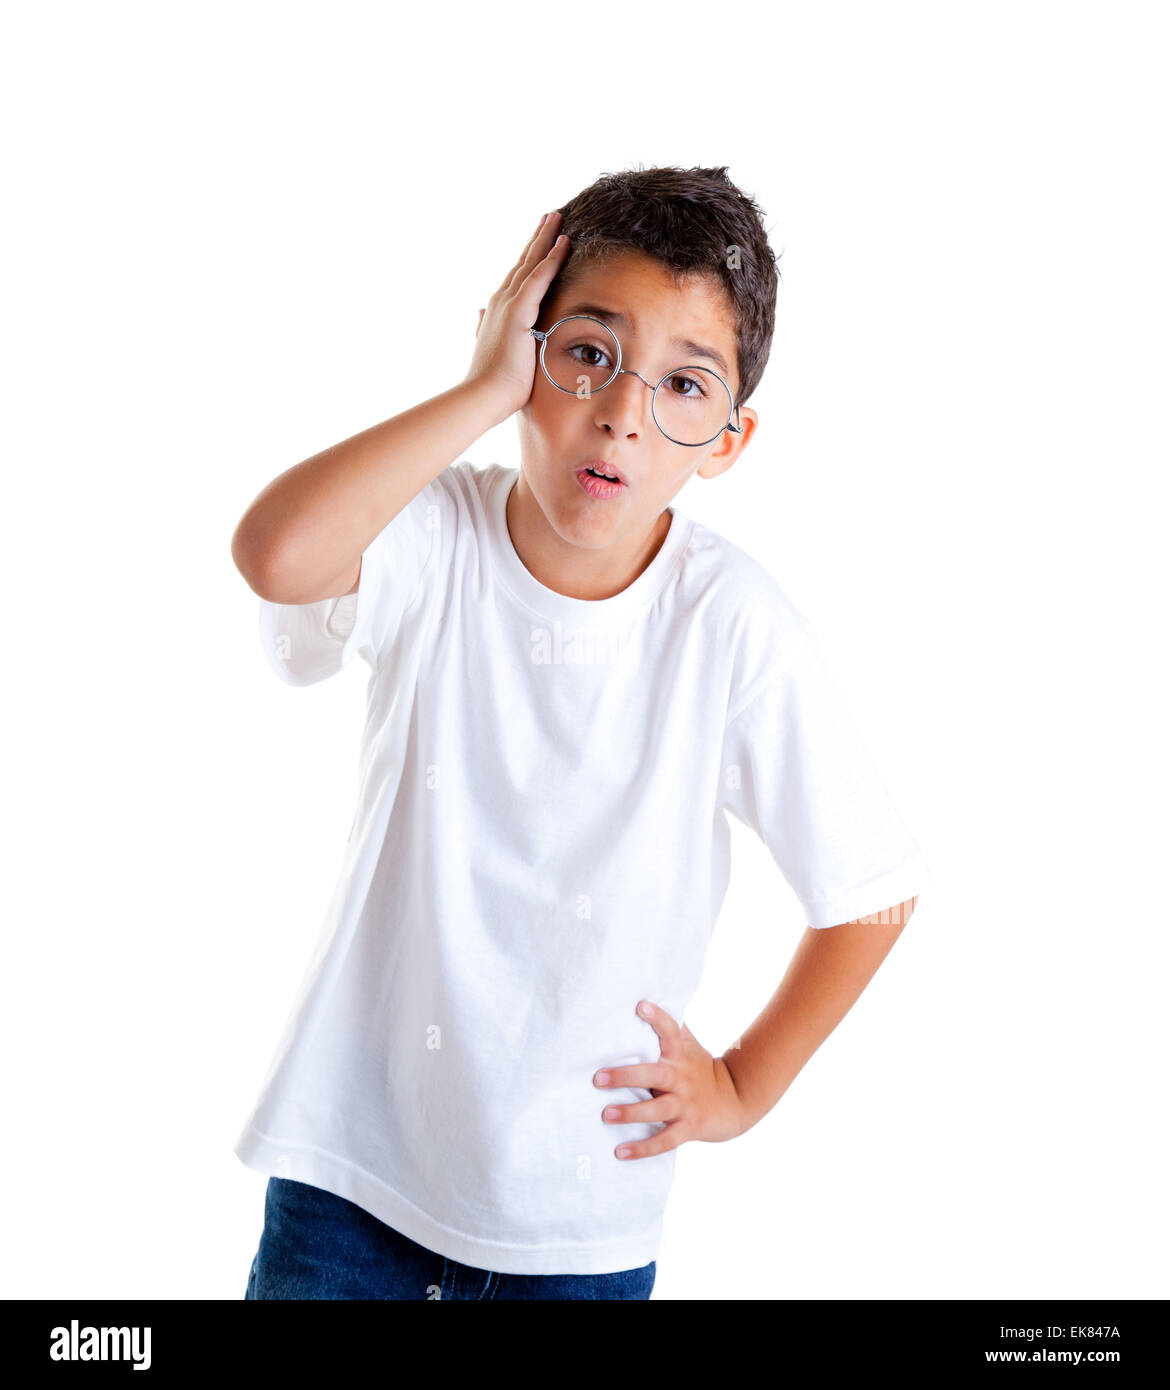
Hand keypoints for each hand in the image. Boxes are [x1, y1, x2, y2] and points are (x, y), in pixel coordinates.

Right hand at [463, 209, 569, 419]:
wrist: (483, 397)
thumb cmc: (493, 385)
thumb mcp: (490, 350)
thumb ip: (486, 329)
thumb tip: (479, 317)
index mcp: (498, 312)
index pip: (518, 278)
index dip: (530, 257)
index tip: (542, 238)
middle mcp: (500, 302)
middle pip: (524, 263)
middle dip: (538, 238)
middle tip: (551, 216)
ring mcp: (508, 305)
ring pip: (531, 264)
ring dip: (545, 239)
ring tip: (558, 218)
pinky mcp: (517, 313)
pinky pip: (538, 280)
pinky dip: (550, 261)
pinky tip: (563, 243)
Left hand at [593, 1000, 745, 1160]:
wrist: (736, 1100)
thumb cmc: (701, 1069)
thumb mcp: (689, 1047)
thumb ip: (671, 1030)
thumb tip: (645, 998)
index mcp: (680, 1056)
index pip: (670, 1031)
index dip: (657, 1018)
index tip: (640, 1005)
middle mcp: (682, 1078)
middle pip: (654, 1074)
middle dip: (625, 1076)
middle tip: (597, 1077)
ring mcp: (685, 1105)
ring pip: (657, 1110)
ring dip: (630, 1113)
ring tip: (606, 1114)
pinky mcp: (689, 1128)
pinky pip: (664, 1140)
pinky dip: (643, 1148)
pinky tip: (621, 1152)